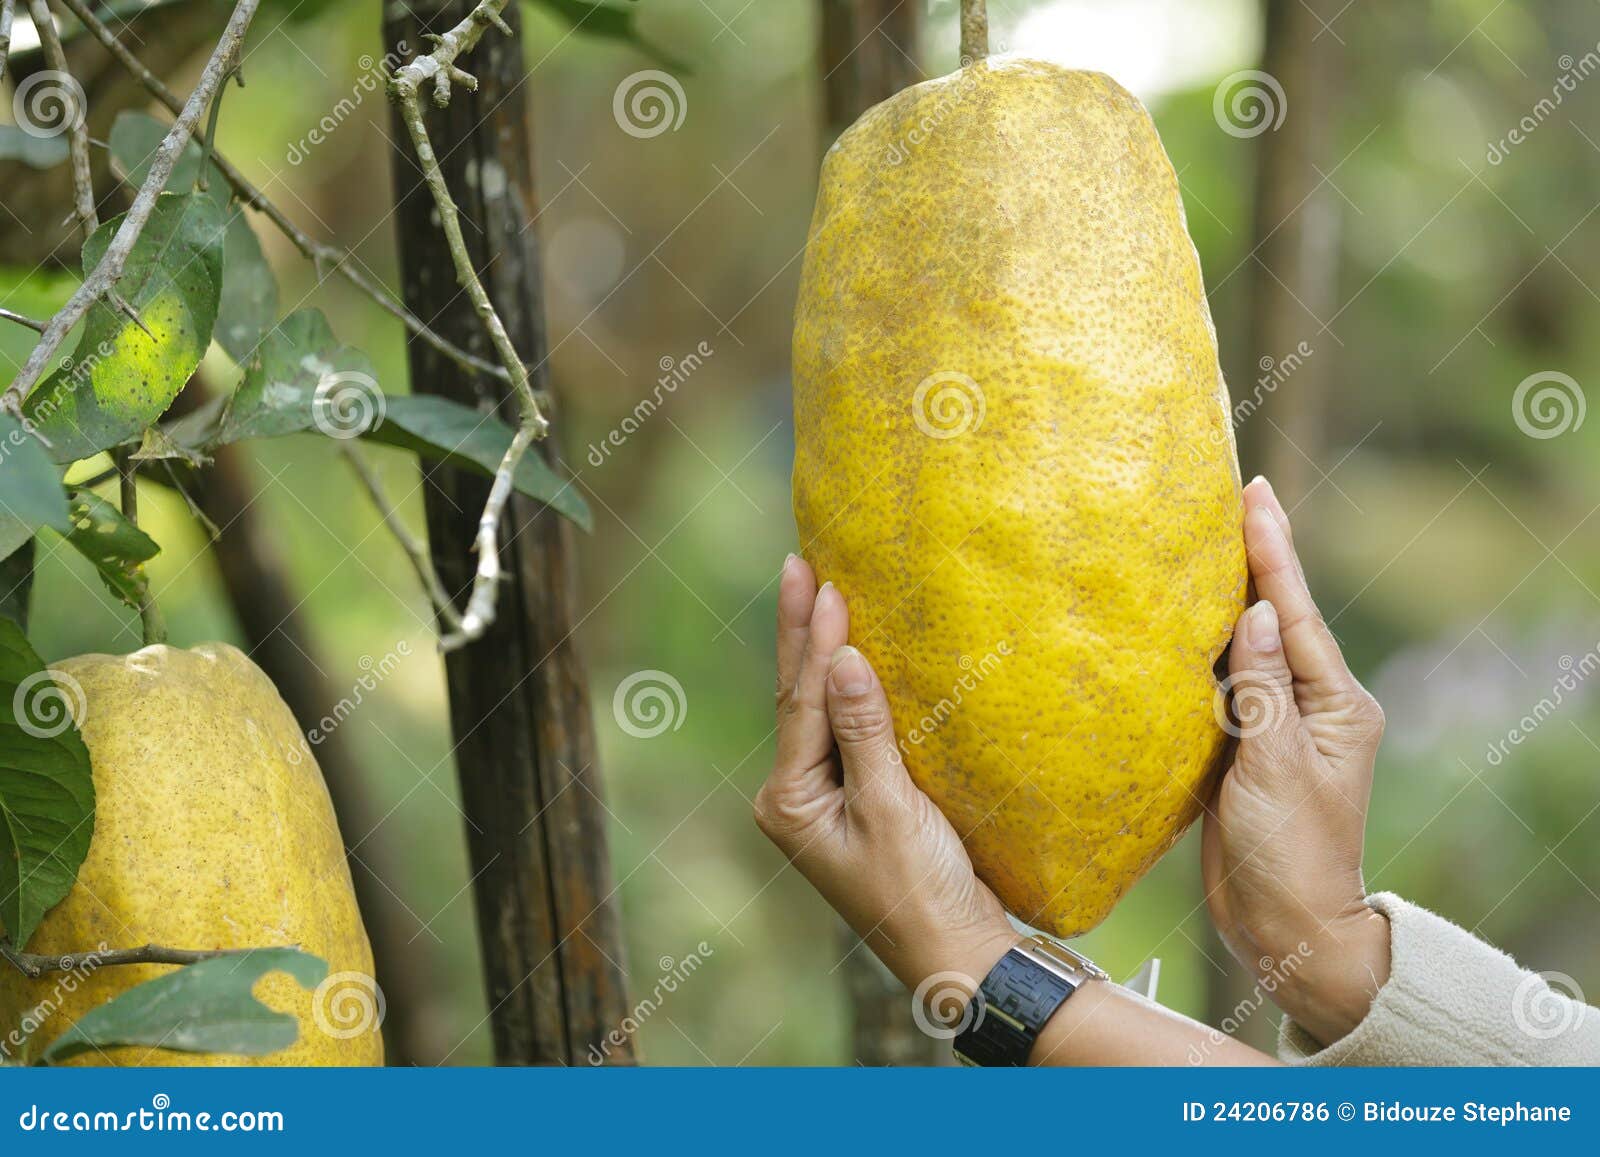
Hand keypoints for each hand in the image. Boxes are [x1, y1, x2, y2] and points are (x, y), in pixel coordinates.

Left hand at [754, 555, 1017, 999]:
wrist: (957, 952)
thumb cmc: (922, 893)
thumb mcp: (892, 810)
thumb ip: (867, 732)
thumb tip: (845, 659)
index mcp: (788, 803)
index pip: (800, 704)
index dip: (813, 641)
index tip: (823, 582)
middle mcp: (795, 797)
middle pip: (799, 698)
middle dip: (800, 632)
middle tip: (799, 563)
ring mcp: (824, 797)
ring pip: (821, 709)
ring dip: (823, 652)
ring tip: (818, 588)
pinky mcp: (857, 796)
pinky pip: (850, 728)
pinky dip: (852, 687)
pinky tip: (856, 649)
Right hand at [1202, 476, 1391, 1044]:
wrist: (1286, 929)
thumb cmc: (1292, 856)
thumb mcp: (1277, 769)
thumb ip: (1264, 690)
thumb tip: (1263, 612)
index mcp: (1336, 704)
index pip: (1298, 612)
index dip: (1272, 552)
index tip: (1255, 492)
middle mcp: (1312, 705)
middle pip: (1279, 616)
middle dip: (1256, 557)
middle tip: (1236, 493)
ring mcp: (1278, 726)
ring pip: (1248, 646)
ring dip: (1225, 596)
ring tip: (1200, 541)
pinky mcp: (1244, 748)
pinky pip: (1224, 684)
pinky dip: (1203, 647)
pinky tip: (1181, 621)